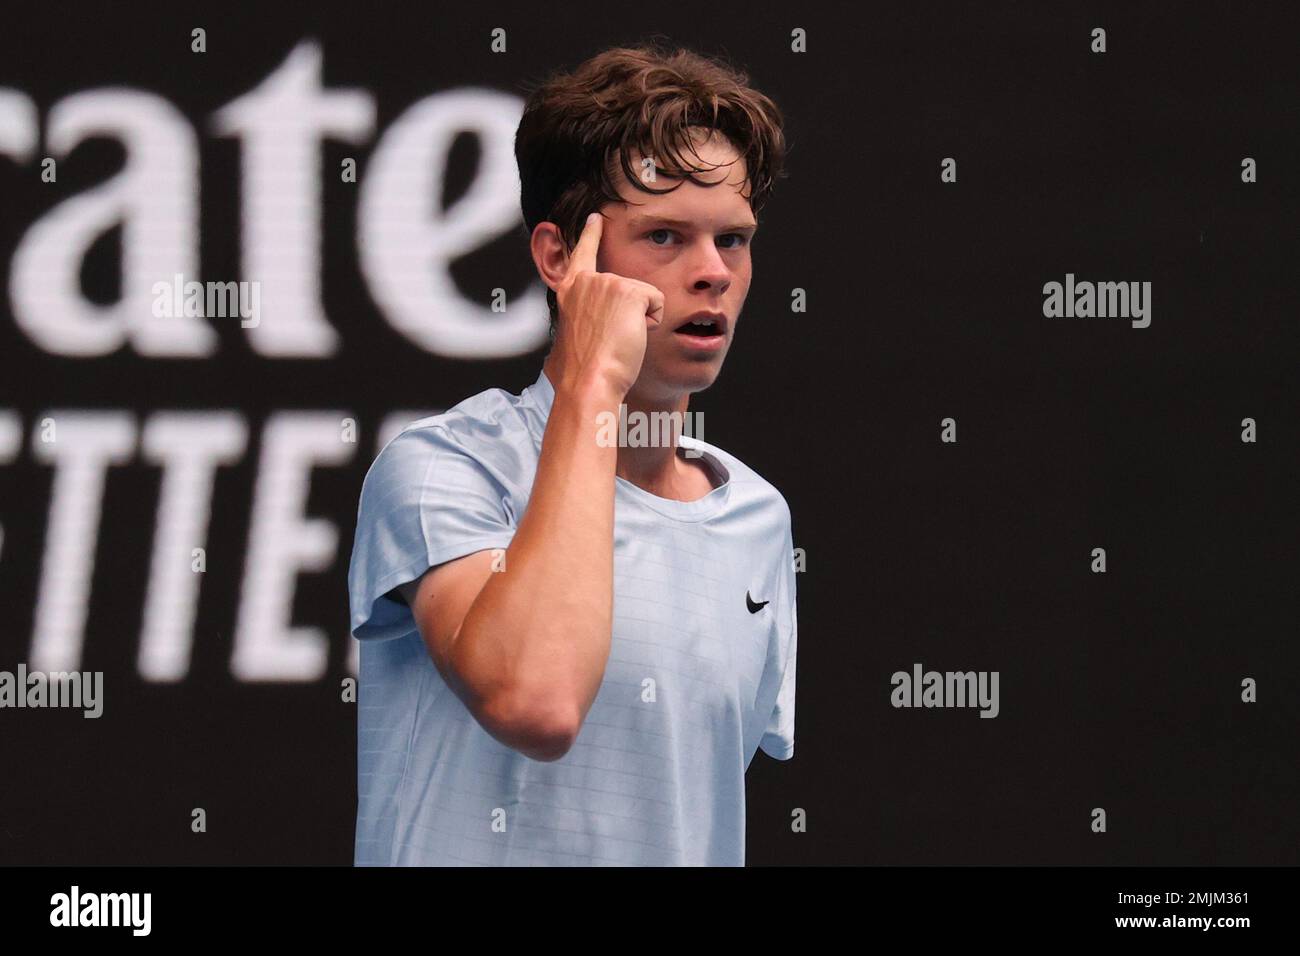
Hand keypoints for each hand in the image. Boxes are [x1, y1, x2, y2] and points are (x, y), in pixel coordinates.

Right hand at [552, 212, 664, 401]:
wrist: (589, 380)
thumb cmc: (583, 370)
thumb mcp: (575, 336)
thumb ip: (584, 317)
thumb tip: (577, 342)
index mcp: (570, 291)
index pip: (582, 255)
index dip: (590, 234)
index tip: (595, 217)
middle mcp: (586, 281)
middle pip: (627, 288)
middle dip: (631, 314)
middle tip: (612, 339)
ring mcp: (607, 283)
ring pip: (643, 297)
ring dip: (639, 321)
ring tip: (618, 340)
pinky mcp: (628, 290)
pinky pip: (656, 303)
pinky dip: (651, 323)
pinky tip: (633, 335)